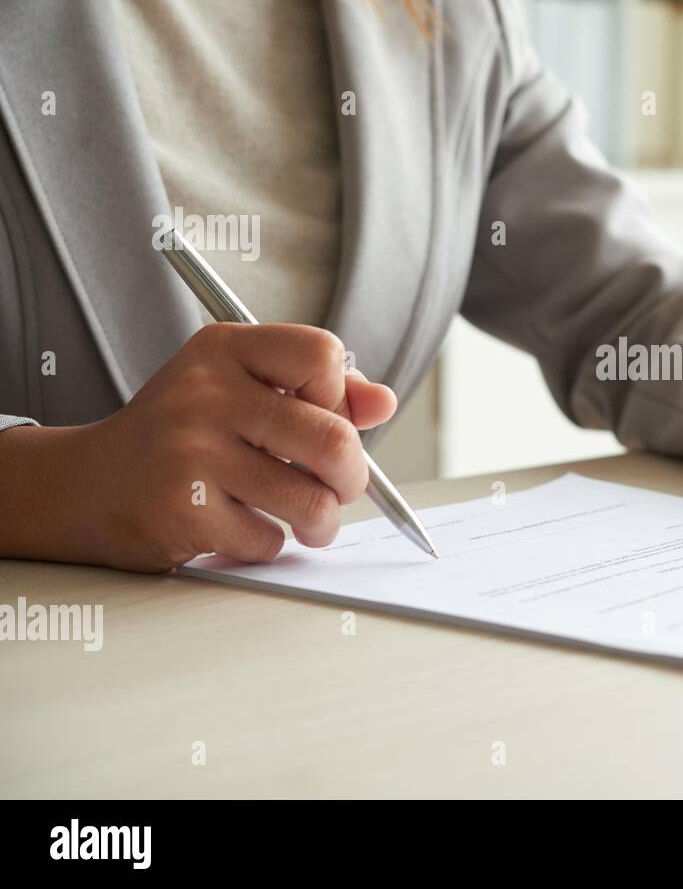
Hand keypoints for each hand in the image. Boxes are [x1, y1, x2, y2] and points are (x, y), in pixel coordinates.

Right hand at [1, 324, 395, 571]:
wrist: (88, 485)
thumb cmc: (183, 434)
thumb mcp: (241, 389)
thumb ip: (318, 392)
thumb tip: (382, 402)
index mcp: (224, 350)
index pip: (322, 355)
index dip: (338, 395)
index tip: (323, 416)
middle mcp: (205, 394)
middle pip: (333, 438)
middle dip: (353, 477)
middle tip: (341, 488)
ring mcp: (190, 453)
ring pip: (311, 500)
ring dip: (322, 521)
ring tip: (309, 520)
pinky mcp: (183, 512)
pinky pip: (268, 539)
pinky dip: (268, 544)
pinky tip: (242, 528)